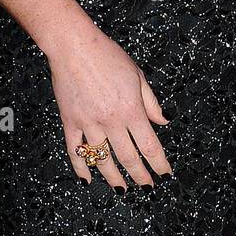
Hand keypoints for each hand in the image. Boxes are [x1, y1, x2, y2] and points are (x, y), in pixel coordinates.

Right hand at [49, 19, 172, 187]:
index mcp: (130, 108)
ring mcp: (89, 123)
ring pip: (103, 160)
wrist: (74, 46)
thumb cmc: (107, 55)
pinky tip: (88, 178)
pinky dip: (82, 167)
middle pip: (128, 157)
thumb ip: (151, 102)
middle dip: (140, 176)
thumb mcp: (137, 75)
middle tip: (147, 186)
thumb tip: (162, 121)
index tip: (165, 173)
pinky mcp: (70, 122)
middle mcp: (111, 120)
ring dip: (114, 178)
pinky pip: (75, 151)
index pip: (149, 144)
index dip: (158, 162)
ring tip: (122, 189)